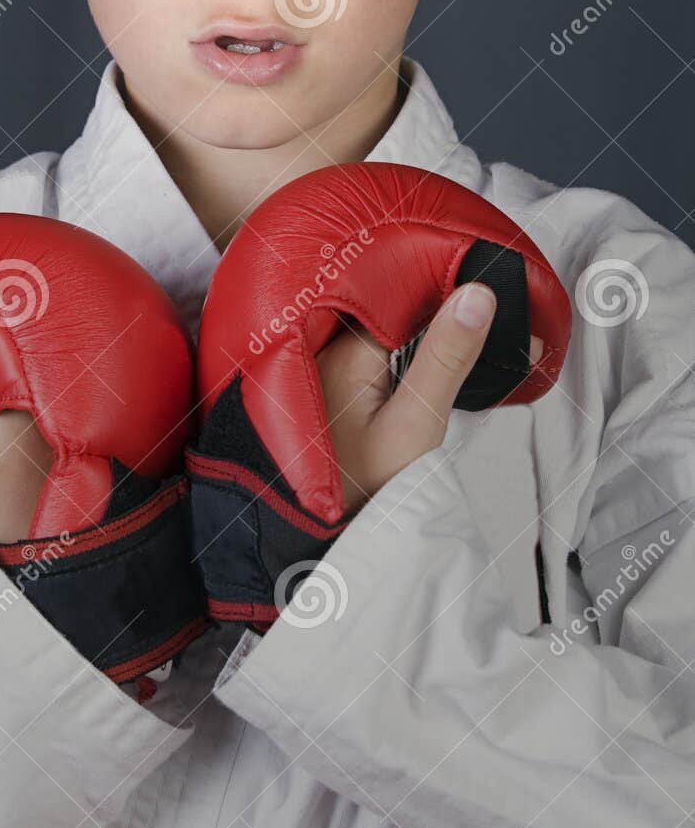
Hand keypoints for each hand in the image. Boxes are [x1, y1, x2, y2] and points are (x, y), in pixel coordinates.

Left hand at [315, 283, 543, 516]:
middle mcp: (332, 353)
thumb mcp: (416, 422)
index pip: (402, 297)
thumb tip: (476, 295)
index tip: (493, 292)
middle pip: (396, 311)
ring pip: (391, 332)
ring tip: (484, 328)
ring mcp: (334, 372)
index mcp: (346, 353)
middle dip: (444, 310)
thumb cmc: (362, 488)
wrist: (327, 536)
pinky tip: (442, 356)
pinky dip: (414, 354)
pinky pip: (381, 355)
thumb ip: (446, 358)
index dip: (448, 290)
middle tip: (500, 313)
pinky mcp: (342, 390)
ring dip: (432, 332)